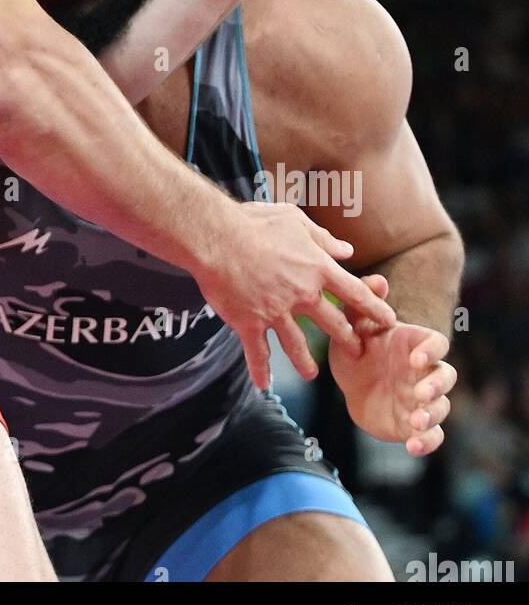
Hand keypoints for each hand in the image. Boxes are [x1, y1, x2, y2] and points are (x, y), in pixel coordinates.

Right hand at [193, 202, 396, 391]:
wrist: (217, 237)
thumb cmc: (255, 222)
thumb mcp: (295, 220)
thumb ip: (323, 238)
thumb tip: (347, 251)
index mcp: (317, 268)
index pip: (355, 293)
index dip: (375, 308)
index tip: (388, 320)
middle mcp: (302, 295)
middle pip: (333, 323)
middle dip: (348, 339)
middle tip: (356, 351)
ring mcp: (276, 312)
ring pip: (297, 345)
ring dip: (305, 363)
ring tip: (312, 375)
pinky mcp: (250, 323)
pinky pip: (258, 352)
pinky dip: (260, 369)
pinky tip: (264, 384)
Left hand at [329, 275, 454, 454]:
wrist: (347, 386)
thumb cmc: (355, 350)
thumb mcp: (352, 328)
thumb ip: (364, 304)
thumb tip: (379, 280)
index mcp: (413, 346)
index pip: (437, 344)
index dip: (432, 351)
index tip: (415, 359)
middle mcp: (423, 373)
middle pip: (446, 377)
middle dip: (437, 385)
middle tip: (420, 392)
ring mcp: (421, 400)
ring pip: (442, 407)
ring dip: (433, 415)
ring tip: (416, 421)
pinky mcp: (415, 424)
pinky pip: (432, 435)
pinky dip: (428, 442)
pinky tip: (414, 446)